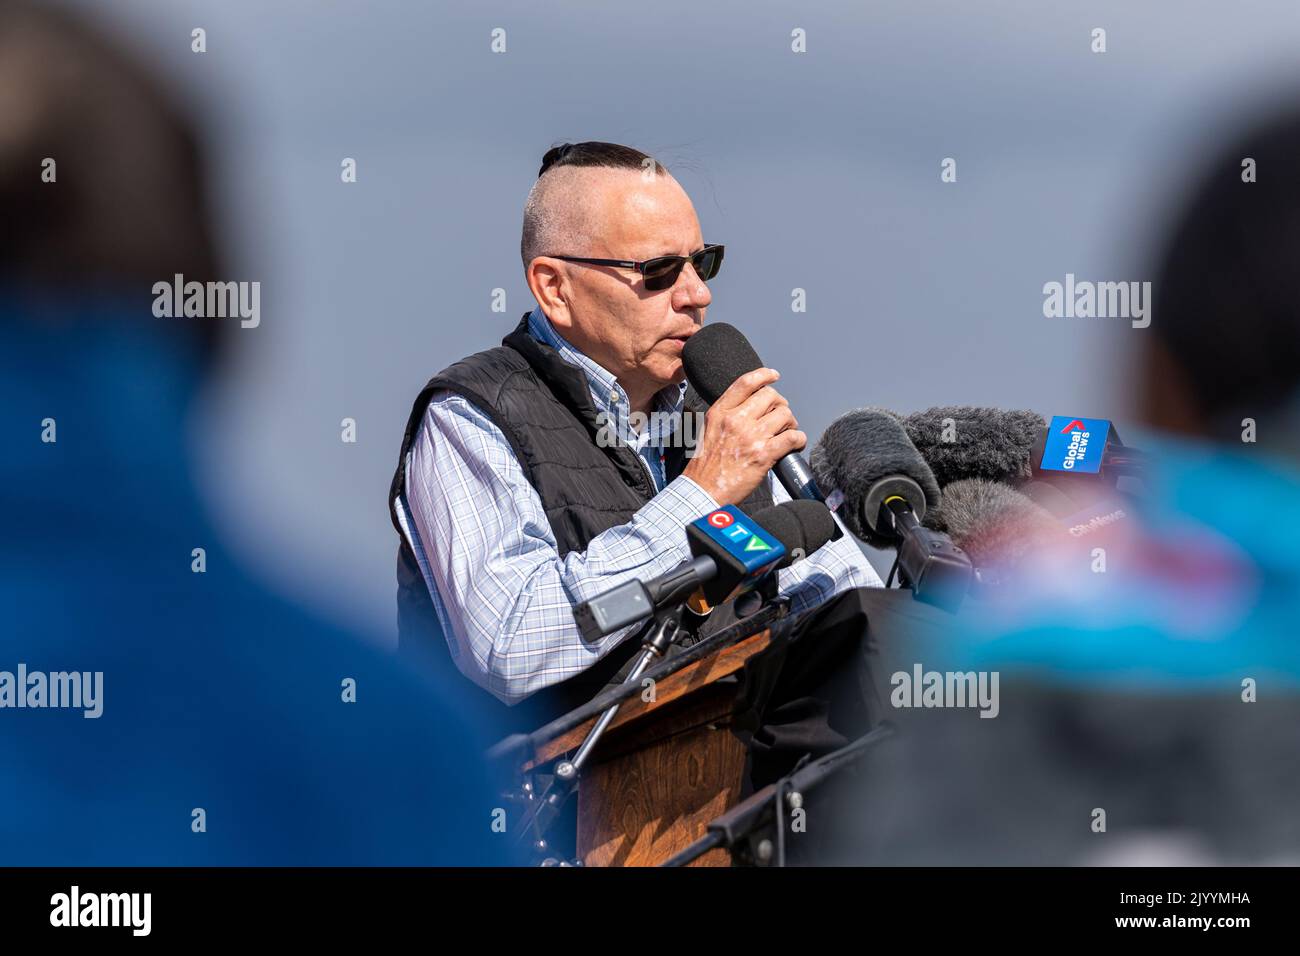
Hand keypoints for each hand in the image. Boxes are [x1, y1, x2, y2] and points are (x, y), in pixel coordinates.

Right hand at [681, 367, 805, 505]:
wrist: (702, 491)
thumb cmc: (705, 465)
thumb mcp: (708, 429)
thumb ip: (726, 415)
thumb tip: (750, 406)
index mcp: (720, 412)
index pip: (746, 383)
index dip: (764, 375)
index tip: (774, 375)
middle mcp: (735, 420)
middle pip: (771, 396)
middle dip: (780, 405)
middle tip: (780, 417)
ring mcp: (750, 437)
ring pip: (785, 415)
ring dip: (791, 423)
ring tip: (786, 433)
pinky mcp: (763, 455)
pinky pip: (792, 437)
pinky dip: (798, 440)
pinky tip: (794, 444)